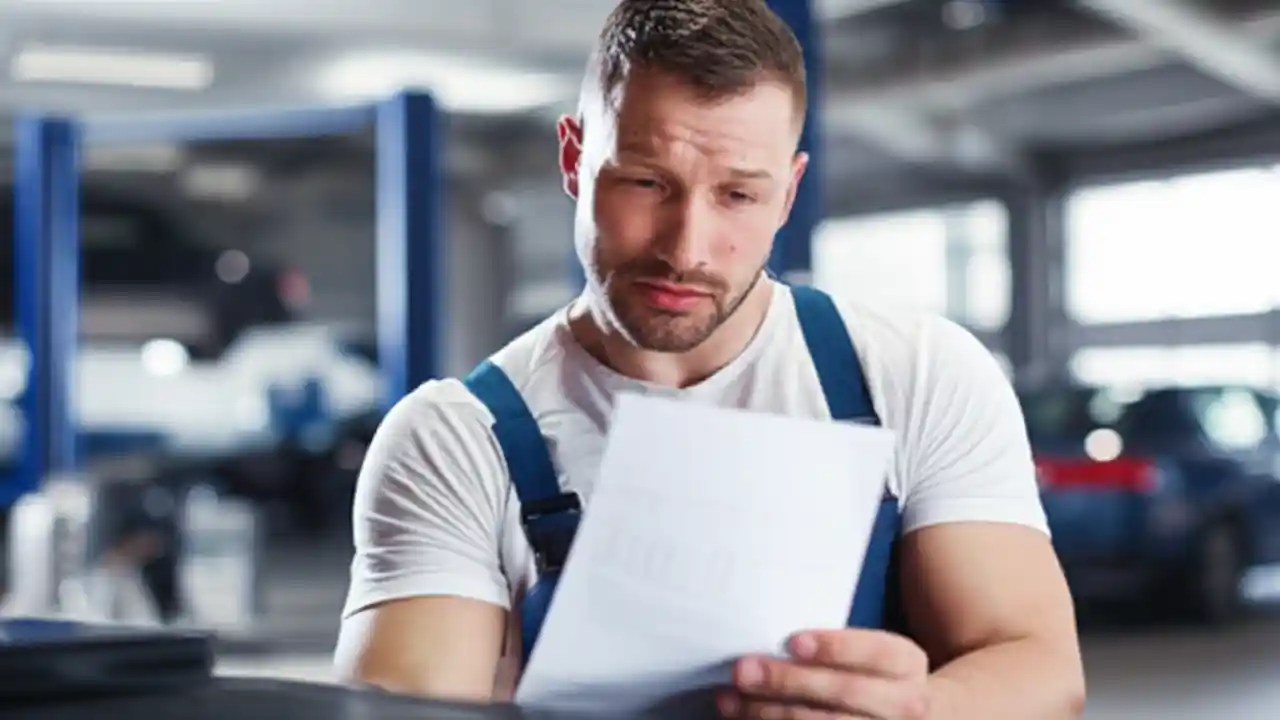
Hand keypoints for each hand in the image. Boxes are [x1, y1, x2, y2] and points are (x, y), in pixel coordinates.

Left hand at [718, 629, 929, 718]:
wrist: (910, 716)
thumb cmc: (870, 674)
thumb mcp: (868, 653)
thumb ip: (832, 647)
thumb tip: (770, 640)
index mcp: (906, 664)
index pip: (875, 652)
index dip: (835, 647)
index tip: (792, 642)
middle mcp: (907, 704)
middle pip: (846, 692)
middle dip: (789, 682)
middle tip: (742, 671)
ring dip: (771, 714)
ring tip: (730, 701)